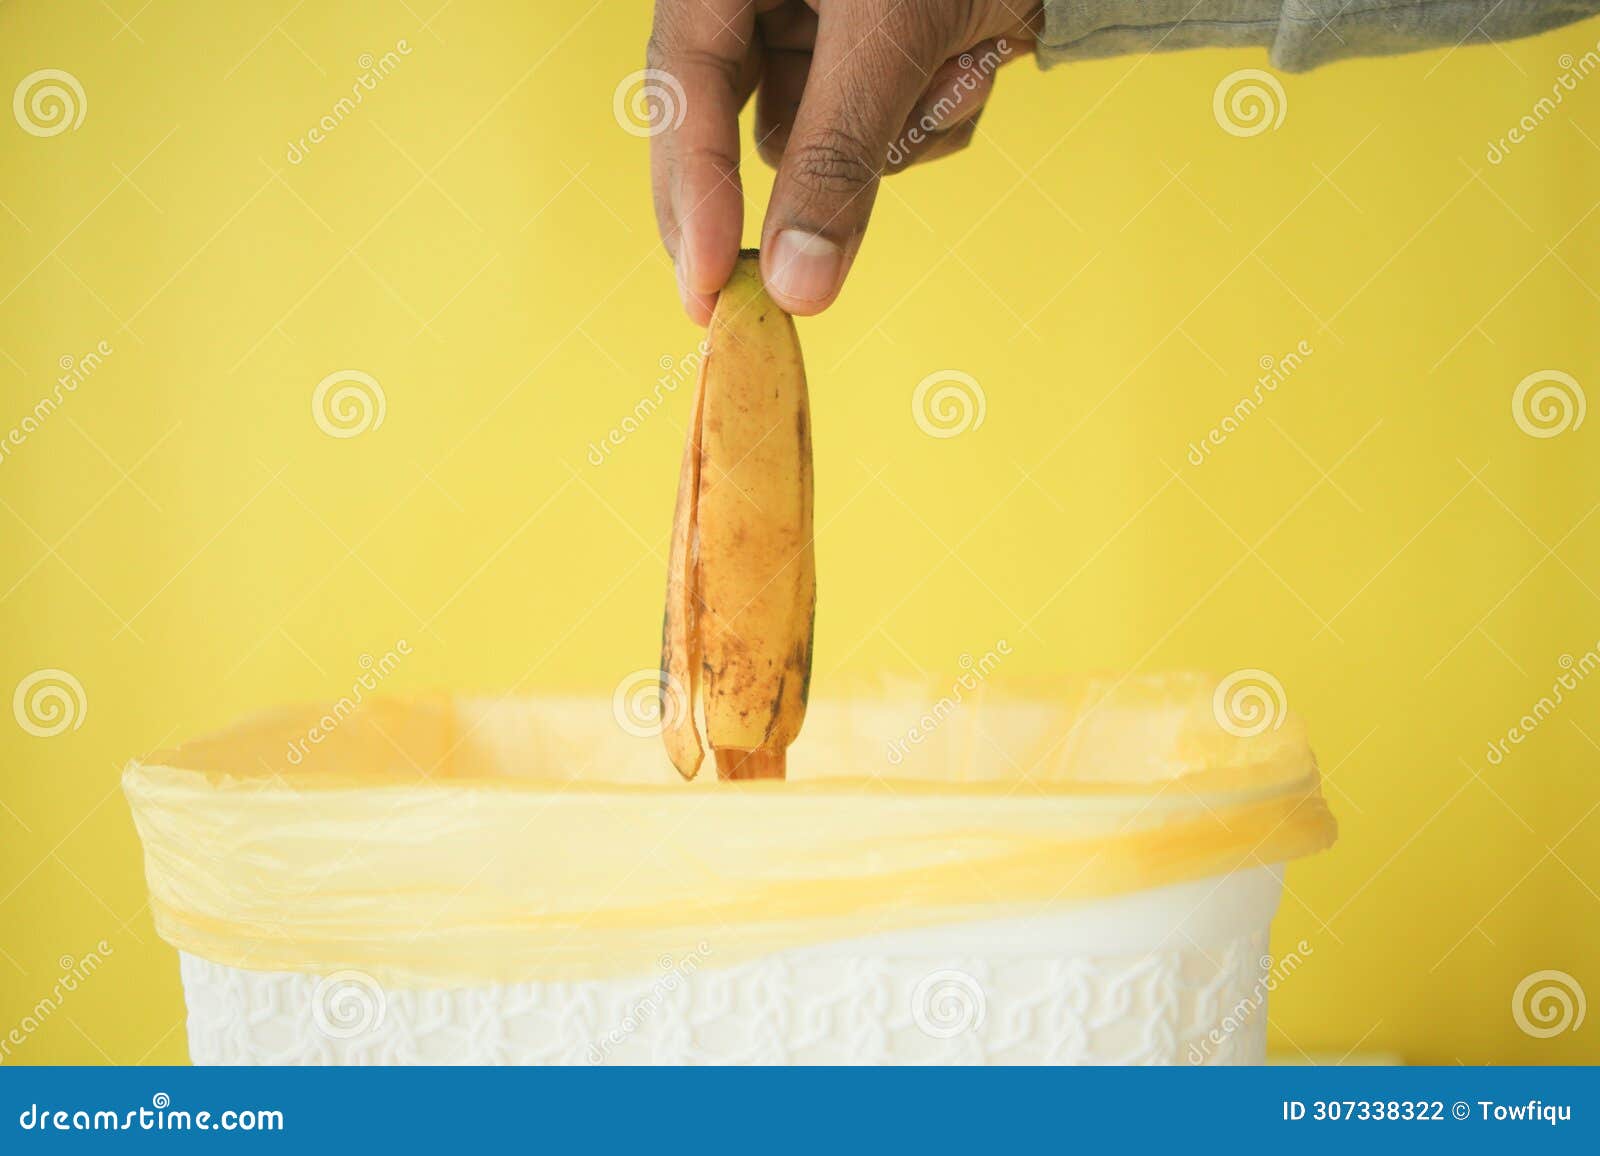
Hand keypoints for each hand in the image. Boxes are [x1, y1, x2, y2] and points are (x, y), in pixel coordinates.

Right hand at [648, 0, 1039, 322]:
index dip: (690, 195)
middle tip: (748, 298)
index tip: (704, 289)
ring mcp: (815, 31)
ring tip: (962, 65)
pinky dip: (934, 115)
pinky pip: (881, 131)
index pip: (683, 88)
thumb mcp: (893, 29)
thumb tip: (795, 289)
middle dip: (797, 178)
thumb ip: (837, 155)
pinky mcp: (873, 59)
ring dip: (898, 131)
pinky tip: (978, 58)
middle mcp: (759, 0)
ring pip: (821, 144)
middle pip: (733, 131)